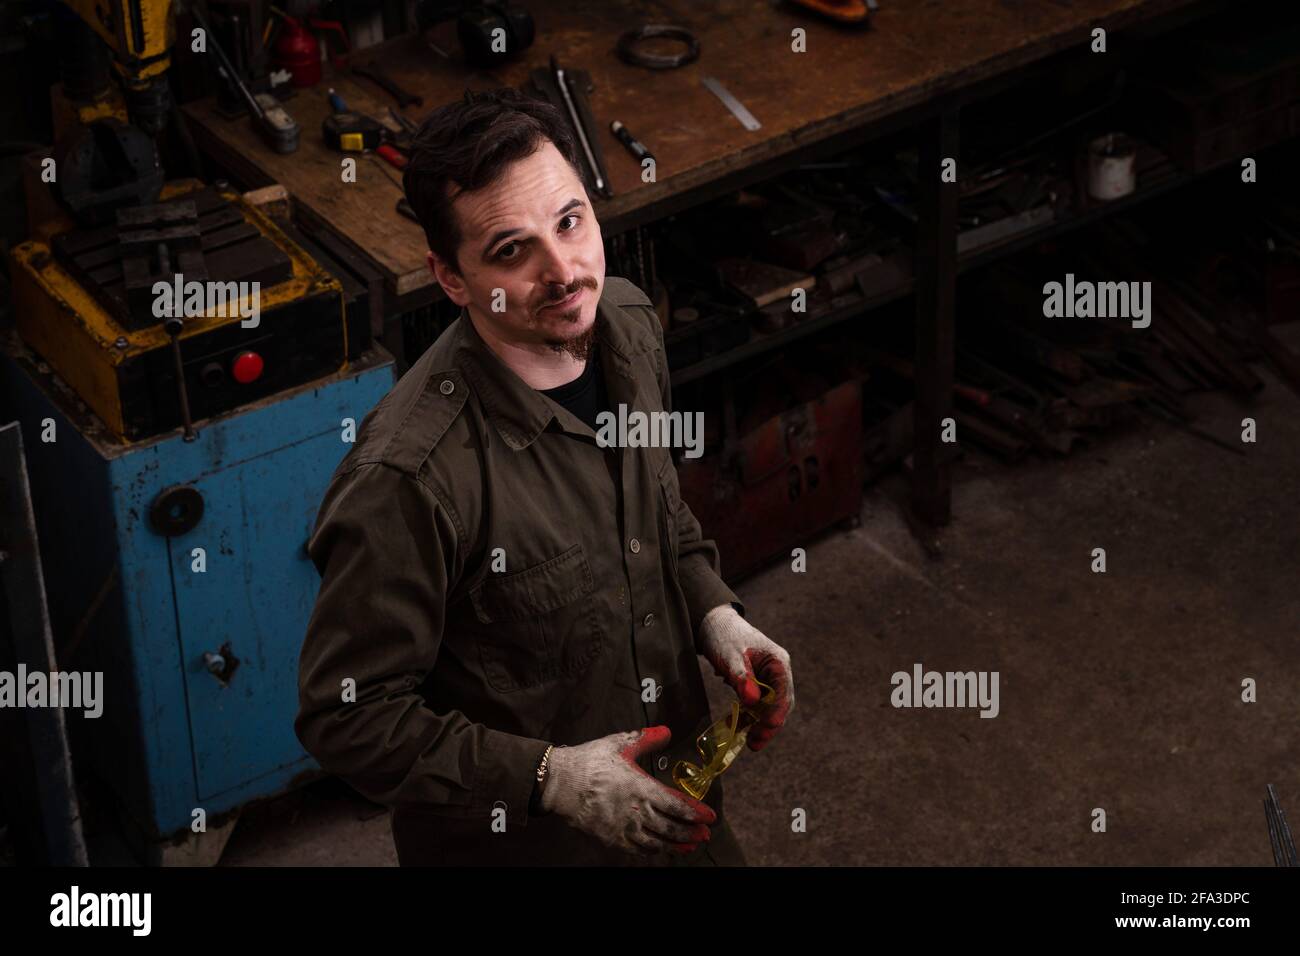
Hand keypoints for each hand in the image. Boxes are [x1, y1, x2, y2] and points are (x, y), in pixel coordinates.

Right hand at [540, 726, 716, 855]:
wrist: (560, 783)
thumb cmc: (590, 762)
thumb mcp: (619, 744)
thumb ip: (646, 738)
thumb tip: (667, 731)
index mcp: (640, 788)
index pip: (676, 804)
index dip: (696, 812)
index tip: (710, 817)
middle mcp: (635, 812)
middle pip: (671, 828)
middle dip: (691, 833)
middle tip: (705, 835)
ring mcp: (623, 829)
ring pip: (657, 843)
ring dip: (676, 845)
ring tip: (690, 846)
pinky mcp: (611, 839)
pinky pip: (637, 850)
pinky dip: (653, 851)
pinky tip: (660, 849)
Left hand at [698, 605, 794, 750]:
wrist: (714, 625)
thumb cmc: (724, 637)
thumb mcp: (731, 656)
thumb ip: (742, 678)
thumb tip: (753, 702)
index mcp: (778, 662)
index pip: (784, 692)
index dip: (776, 712)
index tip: (766, 728)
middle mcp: (778, 671)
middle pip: (780, 704)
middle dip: (769, 725)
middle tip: (755, 743)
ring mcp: (769, 678)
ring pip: (770, 707)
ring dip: (760, 724)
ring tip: (749, 742)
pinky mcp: (758, 683)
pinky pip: (758, 704)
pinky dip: (750, 716)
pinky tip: (738, 726)